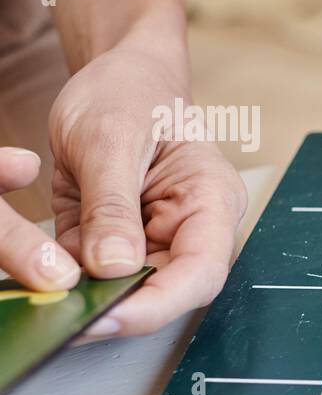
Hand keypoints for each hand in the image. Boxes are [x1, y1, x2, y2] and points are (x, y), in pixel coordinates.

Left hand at [44, 38, 245, 337]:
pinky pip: (93, 276)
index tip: (107, 317)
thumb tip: (112, 269)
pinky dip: (65, 282)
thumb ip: (112, 205)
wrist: (119, 75)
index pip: (199, 272)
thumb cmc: (131, 91)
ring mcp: (154, 240)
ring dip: (87, 300)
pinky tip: (38, 280)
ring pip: (127, 292)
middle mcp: (190, 230)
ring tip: (46, 300)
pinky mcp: (117, 243)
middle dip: (118, 310)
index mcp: (210, 202)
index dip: (158, 304)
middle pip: (166, 291)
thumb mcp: (112, 138)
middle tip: (63, 320)